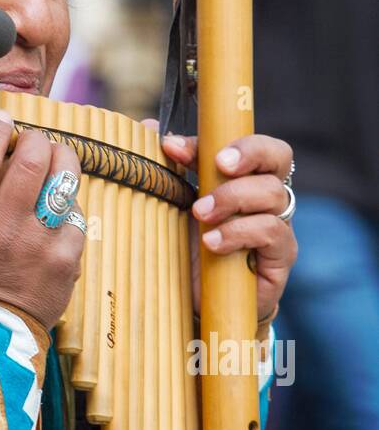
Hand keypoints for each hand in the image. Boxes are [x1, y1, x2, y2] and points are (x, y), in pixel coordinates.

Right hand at [0, 112, 85, 331]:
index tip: (1, 119)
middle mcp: (2, 229)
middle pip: (31, 160)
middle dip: (34, 138)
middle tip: (32, 139)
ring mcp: (38, 245)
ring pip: (63, 181)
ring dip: (61, 159)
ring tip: (56, 157)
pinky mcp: (66, 261)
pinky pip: (77, 217)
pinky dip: (68, 206)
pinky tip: (58, 206)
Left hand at [143, 123, 296, 323]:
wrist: (201, 302)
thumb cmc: (192, 246)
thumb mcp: (176, 204)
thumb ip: (167, 167)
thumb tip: (147, 126)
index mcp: (248, 175)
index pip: (251, 141)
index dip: (220, 138)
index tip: (175, 147)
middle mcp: (270, 195)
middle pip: (278, 154)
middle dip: (247, 153)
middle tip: (217, 165)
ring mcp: (280, 224)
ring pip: (272, 193)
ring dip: (232, 198)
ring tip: (200, 214)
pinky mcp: (282, 256)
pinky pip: (272, 231)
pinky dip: (239, 232)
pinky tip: (212, 242)